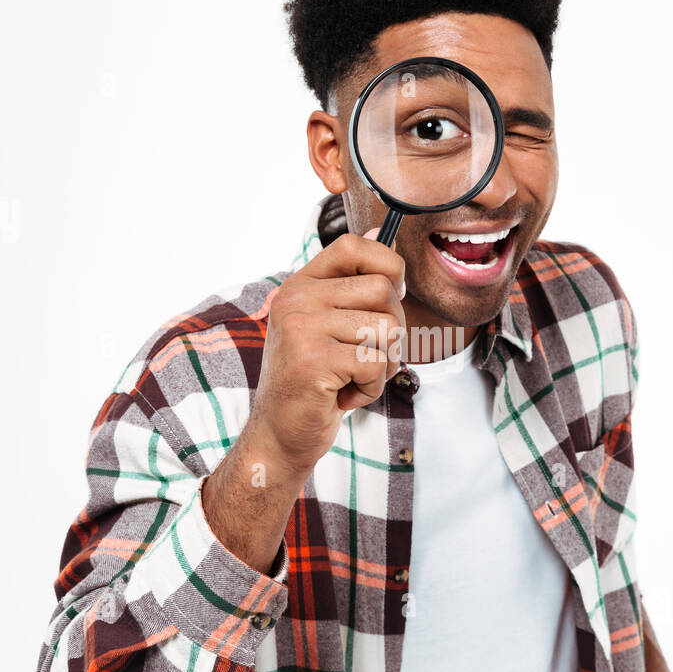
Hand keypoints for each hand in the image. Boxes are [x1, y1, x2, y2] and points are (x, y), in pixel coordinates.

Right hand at [247, 227, 406, 478]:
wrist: (280, 434)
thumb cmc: (314, 381)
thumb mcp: (329, 327)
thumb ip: (351, 287)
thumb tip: (381, 237)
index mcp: (300, 285)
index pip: (354, 246)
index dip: (388, 268)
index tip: (387, 300)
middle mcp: (296, 299)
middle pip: (383, 291)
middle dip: (392, 331)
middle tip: (364, 358)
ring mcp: (301, 328)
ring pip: (387, 329)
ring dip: (384, 363)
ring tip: (353, 378)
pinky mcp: (313, 361)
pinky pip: (377, 364)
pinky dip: (371, 388)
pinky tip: (343, 395)